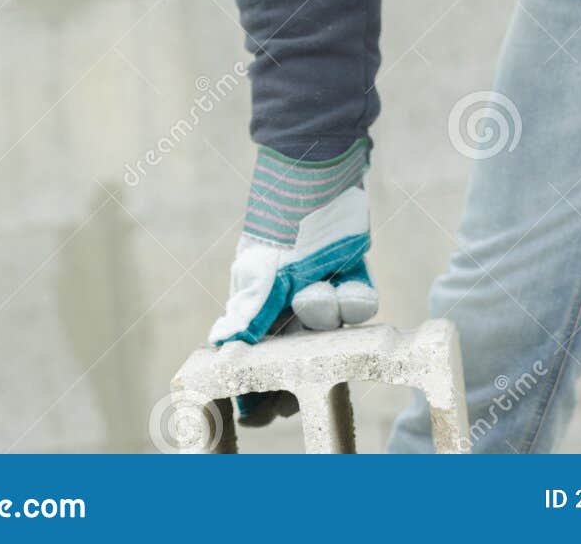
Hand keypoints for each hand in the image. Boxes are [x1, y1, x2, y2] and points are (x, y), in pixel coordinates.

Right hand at [209, 184, 378, 426]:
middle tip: (310, 382)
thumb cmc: (280, 219)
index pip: (257, 352)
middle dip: (303, 365)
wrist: (317, 166)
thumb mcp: (262, 268)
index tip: (260, 414)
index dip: (259, 383)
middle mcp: (288, 294)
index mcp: (257, 295)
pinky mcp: (349, 265)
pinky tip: (353, 288)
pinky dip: (356, 297)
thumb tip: (223, 348)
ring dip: (329, 319)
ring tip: (321, 293)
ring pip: (330, 324)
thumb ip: (250, 311)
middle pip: (297, 348)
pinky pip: (357, 296)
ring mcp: (320, 280)